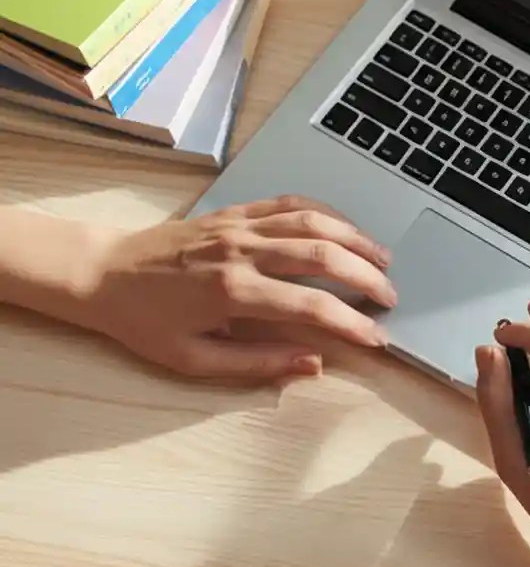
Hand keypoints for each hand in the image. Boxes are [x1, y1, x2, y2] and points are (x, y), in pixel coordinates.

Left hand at [79, 195, 395, 379]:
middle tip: (390, 298)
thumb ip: (257, 364)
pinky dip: (325, 212)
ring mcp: (239, 226)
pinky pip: (289, 203)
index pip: (311, 306)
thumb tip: (313, 363)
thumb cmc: (145, 323)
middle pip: (323, 254)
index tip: (377, 339)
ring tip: (383, 260)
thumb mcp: (194, 360)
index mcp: (233, 292)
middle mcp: (242, 252)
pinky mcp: (234, 211)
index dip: (352, 323)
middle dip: (366, 276)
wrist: (102, 273)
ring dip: (355, 239)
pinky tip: (345, 228)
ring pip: (313, 221)